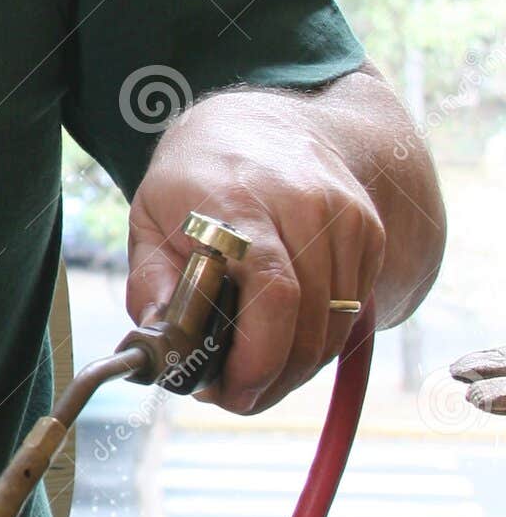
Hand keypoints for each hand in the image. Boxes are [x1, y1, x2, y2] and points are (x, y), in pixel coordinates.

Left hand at [127, 90, 385, 414]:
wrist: (256, 121)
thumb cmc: (192, 182)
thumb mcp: (149, 225)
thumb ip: (151, 288)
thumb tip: (160, 350)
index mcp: (241, 206)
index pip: (273, 294)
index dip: (257, 359)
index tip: (228, 393)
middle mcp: (304, 206)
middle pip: (309, 321)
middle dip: (273, 378)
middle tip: (237, 396)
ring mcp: (344, 216)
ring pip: (335, 323)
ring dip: (297, 366)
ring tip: (254, 372)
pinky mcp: (367, 230)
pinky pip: (351, 308)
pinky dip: (320, 338)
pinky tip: (284, 338)